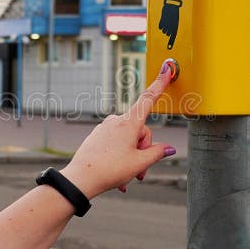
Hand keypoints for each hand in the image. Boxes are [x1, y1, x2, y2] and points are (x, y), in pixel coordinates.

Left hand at [61, 61, 175, 198]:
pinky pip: (116, 144)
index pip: (149, 99)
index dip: (160, 84)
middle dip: (144, 151)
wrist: (80, 179)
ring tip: (128, 178)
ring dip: (132, 158)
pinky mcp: (97, 136)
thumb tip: (168, 149)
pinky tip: (119, 178)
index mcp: (129, 123)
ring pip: (128, 140)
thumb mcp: (139, 163)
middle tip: (139, 173)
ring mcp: (105, 128)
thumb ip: (157, 153)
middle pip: (141, 131)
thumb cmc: (109, 170)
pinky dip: (121, 159)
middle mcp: (116, 121)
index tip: (166, 69)